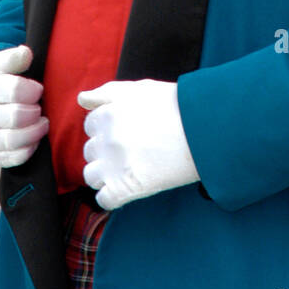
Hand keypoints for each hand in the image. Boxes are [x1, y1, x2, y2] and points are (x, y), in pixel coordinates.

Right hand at [0, 45, 47, 168]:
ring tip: (42, 123)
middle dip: (34, 112)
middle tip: (38, 108)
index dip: (33, 90)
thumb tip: (26, 52)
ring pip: (13, 140)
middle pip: (16, 117)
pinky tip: (33, 140)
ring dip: (35, 132)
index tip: (38, 90)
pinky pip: (10, 159)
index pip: (15, 90)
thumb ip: (14, 57)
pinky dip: (27, 151)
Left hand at [78, 79, 198, 210]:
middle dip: (107, 151)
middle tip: (135, 151)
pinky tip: (130, 188)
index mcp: (109, 112)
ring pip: (91, 175)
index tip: (129, 132)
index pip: (91, 125)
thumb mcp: (141, 89)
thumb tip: (82, 99)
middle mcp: (107, 137)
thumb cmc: (178, 106)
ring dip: (106, 175)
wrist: (206, 130)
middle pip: (90, 150)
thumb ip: (107, 92)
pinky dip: (113, 197)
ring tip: (132, 170)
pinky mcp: (125, 187)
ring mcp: (114, 164)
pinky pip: (104, 199)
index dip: (108, 129)